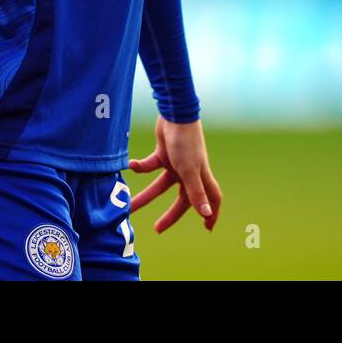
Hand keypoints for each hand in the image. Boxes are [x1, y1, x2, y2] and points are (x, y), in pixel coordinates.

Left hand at [127, 116, 220, 231]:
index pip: (211, 199)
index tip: (207, 228)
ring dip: (145, 196)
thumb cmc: (186, 143)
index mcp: (201, 177)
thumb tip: (206, 214)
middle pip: (181, 199)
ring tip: (129, 206)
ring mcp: (175, 163)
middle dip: (170, 215)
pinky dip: (140, 167)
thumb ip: (196, 193)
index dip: (212, 213)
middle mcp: (189, 173)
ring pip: (160, 186)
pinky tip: (131, 165)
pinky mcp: (162, 153)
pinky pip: (150, 166)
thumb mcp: (189, 171)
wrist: (174, 113)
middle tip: (157, 228)